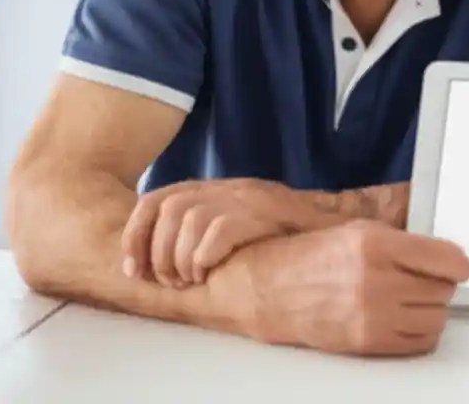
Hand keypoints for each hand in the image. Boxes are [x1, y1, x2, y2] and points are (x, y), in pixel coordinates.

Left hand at [123, 178, 299, 287]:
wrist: (335, 226)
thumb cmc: (285, 236)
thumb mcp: (239, 225)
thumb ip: (205, 230)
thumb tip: (157, 260)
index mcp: (215, 190)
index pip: (155, 201)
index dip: (135, 235)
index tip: (133, 270)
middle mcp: (228, 188)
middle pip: (169, 209)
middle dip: (159, 252)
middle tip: (171, 281)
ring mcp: (247, 197)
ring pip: (190, 218)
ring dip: (182, 257)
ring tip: (192, 280)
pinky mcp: (266, 211)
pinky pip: (220, 228)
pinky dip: (206, 254)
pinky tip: (211, 271)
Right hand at [218, 218, 468, 356]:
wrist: (271, 289)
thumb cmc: (315, 257)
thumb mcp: (361, 231)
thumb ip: (405, 244)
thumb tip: (448, 258)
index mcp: (376, 245)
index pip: (446, 259)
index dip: (458, 264)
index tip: (458, 266)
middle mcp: (376, 281)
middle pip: (443, 290)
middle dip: (439, 284)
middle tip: (424, 279)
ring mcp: (372, 315)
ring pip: (437, 317)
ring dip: (431, 309)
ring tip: (411, 298)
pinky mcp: (368, 342)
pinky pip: (421, 342)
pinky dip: (421, 331)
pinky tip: (404, 318)